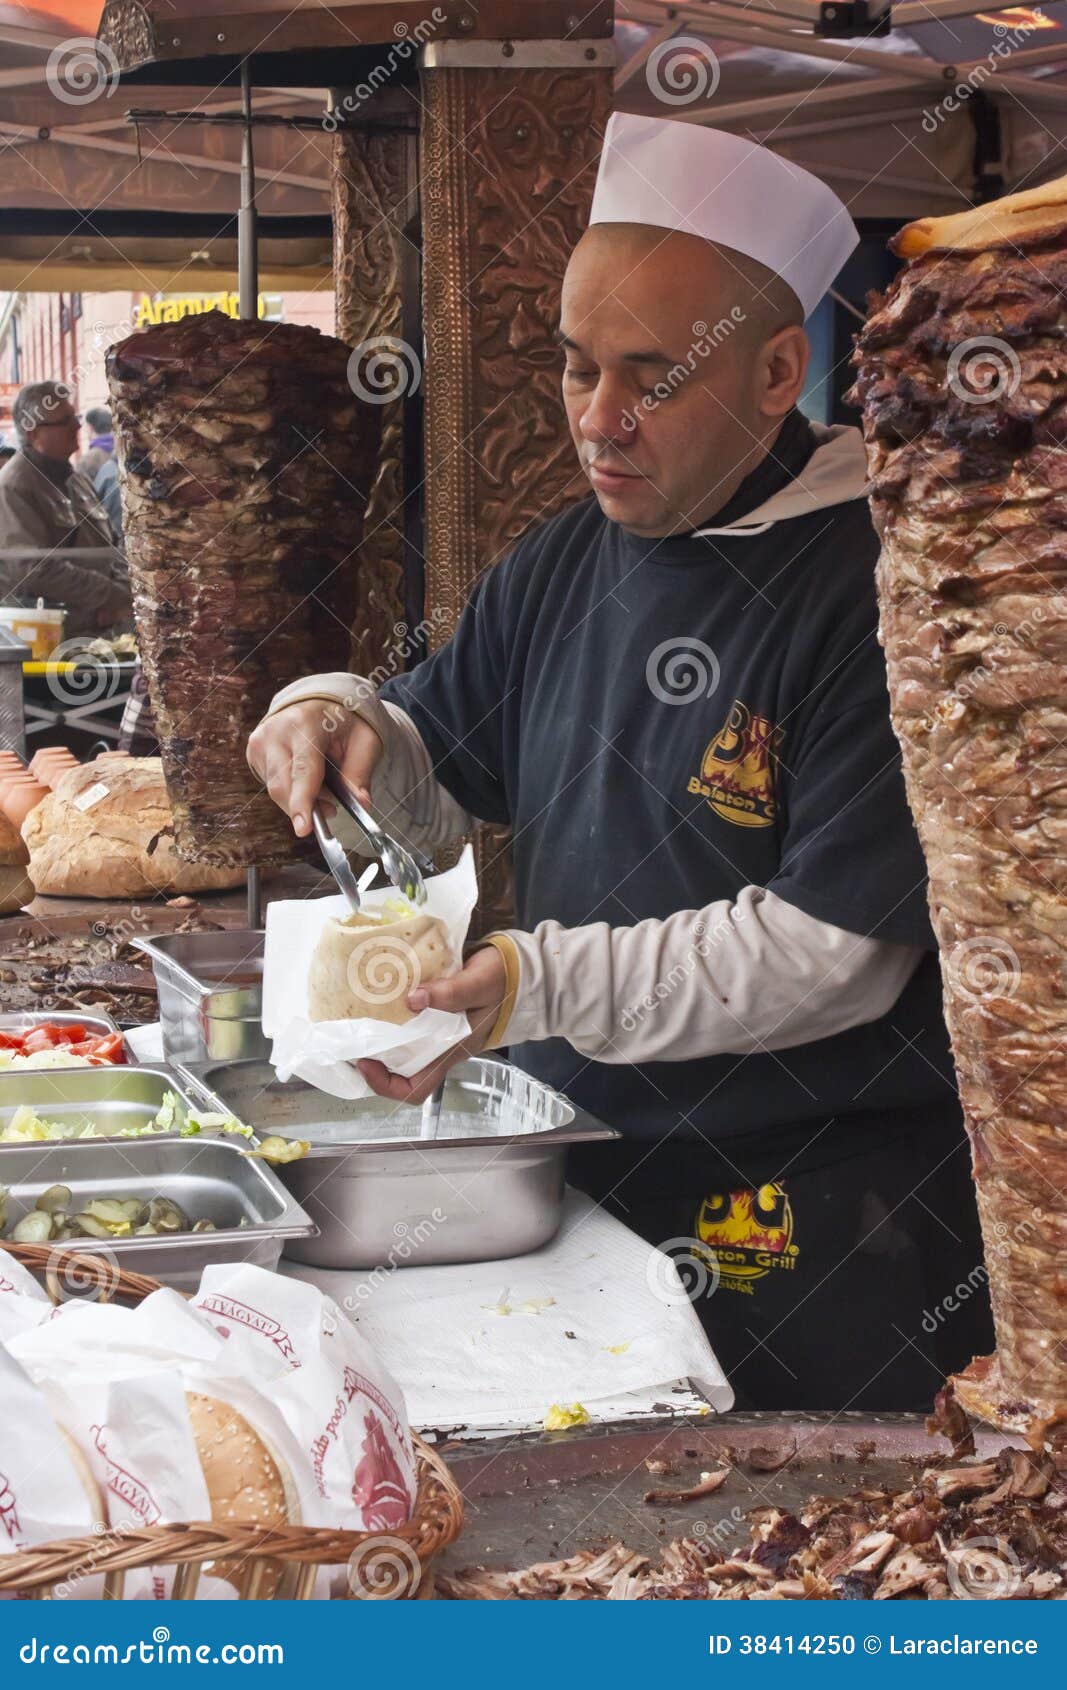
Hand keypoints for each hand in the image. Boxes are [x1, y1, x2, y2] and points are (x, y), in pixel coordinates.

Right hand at [246, 699, 381, 837]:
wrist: (317, 701)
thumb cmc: (343, 720)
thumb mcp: (364, 740)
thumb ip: (361, 772)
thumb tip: (361, 804)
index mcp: (305, 723)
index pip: (303, 769)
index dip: (303, 801)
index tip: (303, 829)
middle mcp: (276, 730)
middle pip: (284, 786)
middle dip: (308, 806)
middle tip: (333, 808)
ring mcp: (260, 740)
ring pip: (276, 789)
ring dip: (301, 799)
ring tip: (324, 788)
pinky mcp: (254, 751)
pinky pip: (271, 784)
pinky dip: (291, 790)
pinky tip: (306, 778)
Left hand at [357, 945, 507, 1105]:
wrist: (518, 968)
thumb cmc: (503, 981)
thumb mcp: (480, 984)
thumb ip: (451, 993)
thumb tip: (413, 999)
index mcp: (451, 1051)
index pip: (415, 1089)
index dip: (385, 1085)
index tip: (365, 1062)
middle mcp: (439, 1048)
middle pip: (399, 1071)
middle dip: (373, 1060)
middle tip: (352, 1037)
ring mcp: (436, 1033)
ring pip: (400, 1047)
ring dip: (379, 1038)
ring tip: (359, 1016)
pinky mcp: (434, 1014)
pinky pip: (406, 1024)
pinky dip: (390, 1016)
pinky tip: (379, 997)